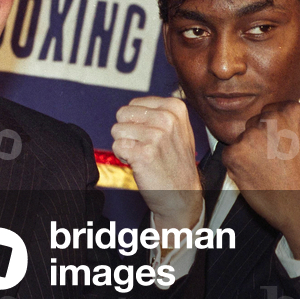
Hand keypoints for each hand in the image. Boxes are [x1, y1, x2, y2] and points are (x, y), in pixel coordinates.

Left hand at [111, 96, 202, 233]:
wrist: (183, 194)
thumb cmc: (175, 162)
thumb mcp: (176, 128)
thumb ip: (155, 112)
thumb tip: (128, 107)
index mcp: (174, 107)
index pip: (133, 104)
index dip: (135, 122)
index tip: (151, 136)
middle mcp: (167, 118)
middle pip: (122, 114)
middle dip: (127, 131)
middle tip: (143, 146)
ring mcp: (156, 136)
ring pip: (116, 130)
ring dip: (125, 145)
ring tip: (142, 155)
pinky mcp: (144, 153)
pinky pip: (117, 146)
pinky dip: (122, 157)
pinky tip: (139, 163)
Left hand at [222, 100, 299, 260]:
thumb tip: (288, 120)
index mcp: (291, 111)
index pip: (270, 111)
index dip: (273, 130)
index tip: (280, 144)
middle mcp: (270, 118)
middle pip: (254, 123)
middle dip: (260, 139)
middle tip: (273, 161)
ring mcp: (250, 135)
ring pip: (242, 139)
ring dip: (248, 152)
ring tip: (267, 171)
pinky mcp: (233, 153)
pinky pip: (230, 154)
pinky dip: (238, 165)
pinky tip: (255, 177)